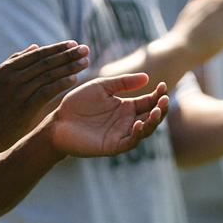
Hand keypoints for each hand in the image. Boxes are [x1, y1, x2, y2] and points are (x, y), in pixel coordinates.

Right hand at [0, 41, 89, 154]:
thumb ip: (15, 62)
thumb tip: (35, 46)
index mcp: (7, 69)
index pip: (38, 54)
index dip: (57, 48)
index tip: (74, 44)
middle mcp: (12, 78)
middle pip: (46, 62)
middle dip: (67, 54)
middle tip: (85, 49)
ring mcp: (18, 93)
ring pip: (48, 75)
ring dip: (68, 67)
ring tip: (85, 62)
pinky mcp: (24, 109)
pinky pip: (46, 92)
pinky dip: (61, 84)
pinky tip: (74, 79)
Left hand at [47, 73, 168, 156]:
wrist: (58, 122)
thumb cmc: (77, 103)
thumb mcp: (101, 87)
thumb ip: (123, 83)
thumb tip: (147, 77)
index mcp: (126, 107)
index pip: (149, 101)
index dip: (158, 95)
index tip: (163, 85)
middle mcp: (127, 121)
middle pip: (152, 116)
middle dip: (161, 109)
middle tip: (164, 99)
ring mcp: (121, 134)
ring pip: (145, 130)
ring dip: (153, 121)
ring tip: (157, 111)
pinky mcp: (113, 146)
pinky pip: (130, 142)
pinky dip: (137, 134)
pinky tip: (138, 123)